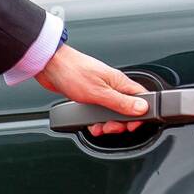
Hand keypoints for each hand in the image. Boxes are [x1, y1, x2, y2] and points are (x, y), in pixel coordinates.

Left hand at [34, 44, 149, 137]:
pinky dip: (96, 121)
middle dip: (121, 122)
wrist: (50, 65)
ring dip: (107, 124)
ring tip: (99, 128)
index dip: (141, 114)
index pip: (142, 98)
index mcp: (119, 82)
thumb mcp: (99, 93)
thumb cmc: (73, 73)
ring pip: (113, 112)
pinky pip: (99, 112)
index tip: (132, 125)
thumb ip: (121, 102)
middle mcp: (113, 85)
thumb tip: (143, 108)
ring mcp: (101, 90)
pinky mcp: (90, 95)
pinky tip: (91, 125)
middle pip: (128, 108)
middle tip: (110, 127)